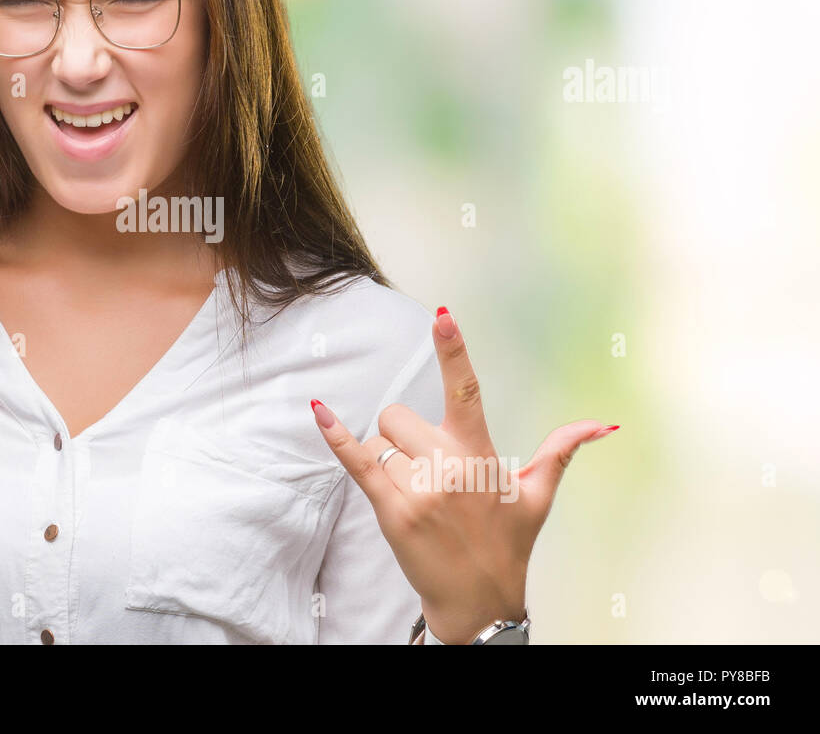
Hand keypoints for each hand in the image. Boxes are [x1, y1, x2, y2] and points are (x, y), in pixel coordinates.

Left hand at [311, 306, 618, 643]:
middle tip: (426, 471)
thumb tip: (600, 425)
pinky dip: (334, 435)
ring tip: (415, 494)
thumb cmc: (506, 545)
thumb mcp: (536, 496)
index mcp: (480, 456)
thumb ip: (561, 451)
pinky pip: (356, 461)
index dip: (454, 352)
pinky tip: (319, 410)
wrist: (478, 603)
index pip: (466, 391)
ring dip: (388, 460)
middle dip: (404, 436)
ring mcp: (418, 489)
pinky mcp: (390, 509)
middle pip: (400, 416)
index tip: (442, 316)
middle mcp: (449, 467)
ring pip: (380, 442)